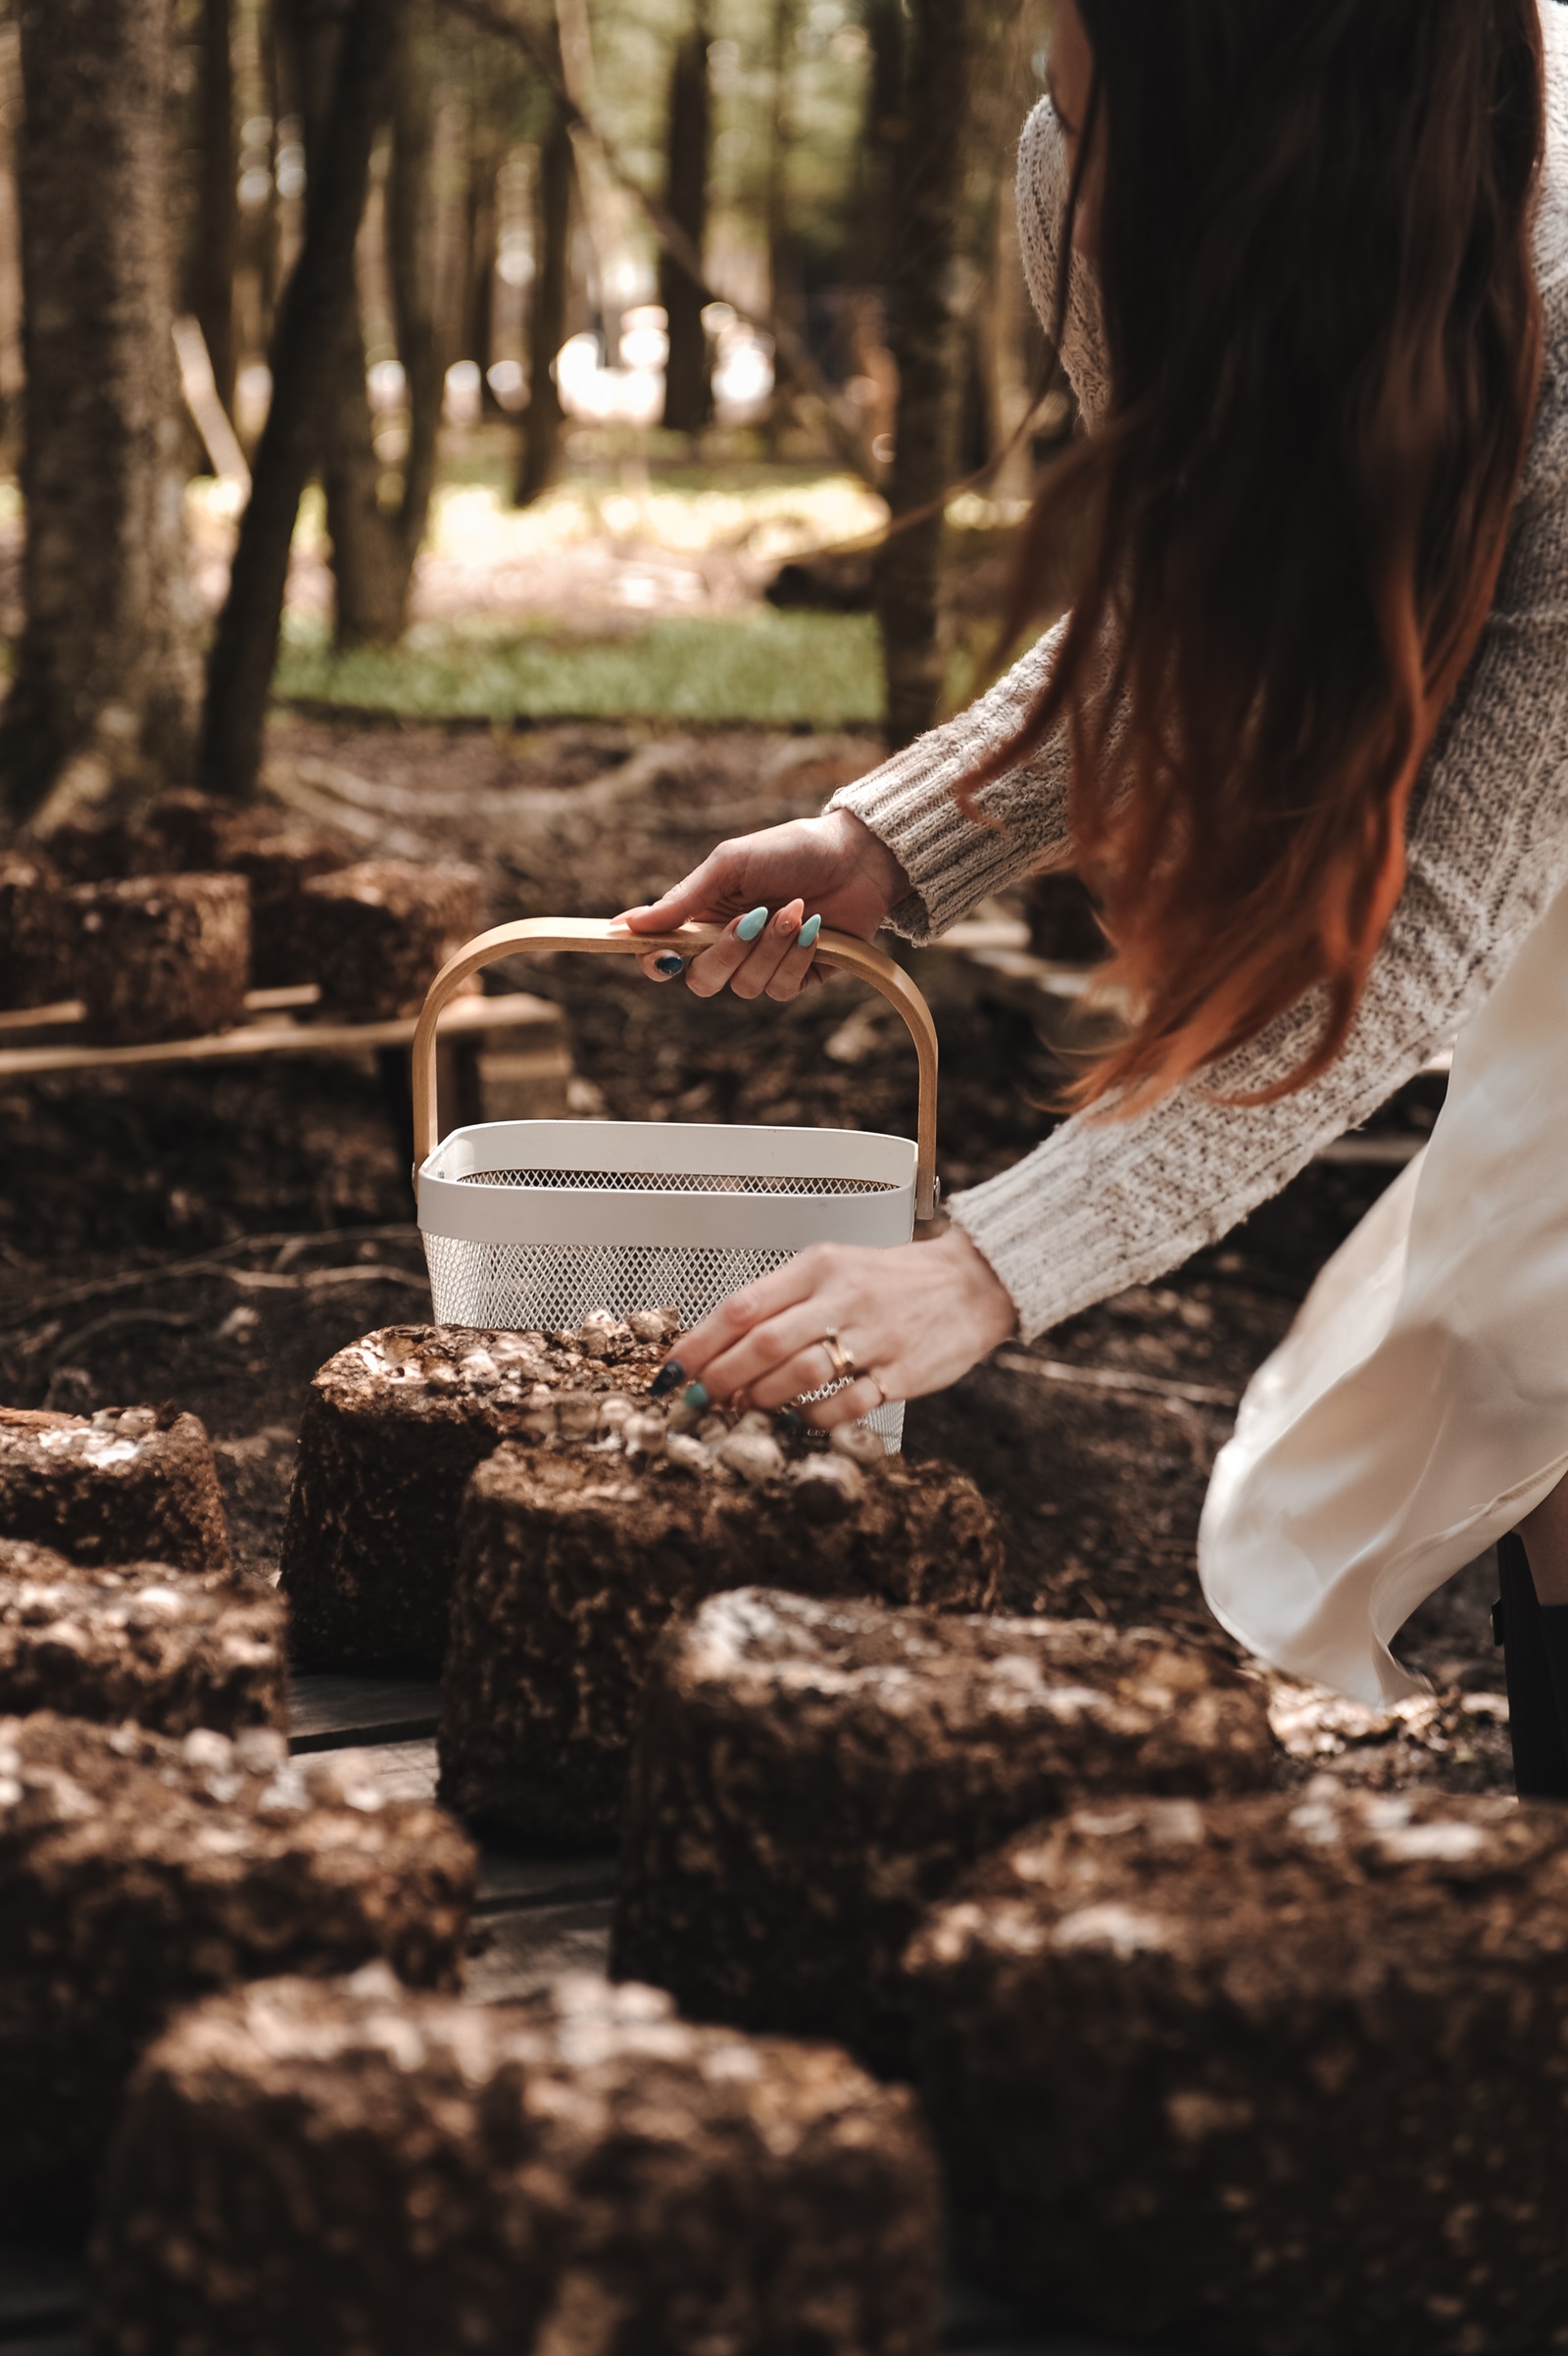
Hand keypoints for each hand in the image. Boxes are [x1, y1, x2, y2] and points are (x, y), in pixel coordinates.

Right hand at [613, 808, 910, 1002]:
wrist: (854, 857)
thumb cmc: (788, 850)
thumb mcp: (729, 865)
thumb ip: (682, 899)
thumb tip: (628, 925)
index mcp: (703, 918)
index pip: (664, 956)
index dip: (656, 963)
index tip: (664, 955)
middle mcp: (728, 947)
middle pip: (703, 982)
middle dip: (730, 951)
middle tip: (756, 916)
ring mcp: (763, 965)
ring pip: (746, 987)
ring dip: (773, 947)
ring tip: (798, 910)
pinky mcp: (797, 979)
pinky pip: (781, 989)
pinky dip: (798, 957)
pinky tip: (815, 929)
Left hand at [658, 1227, 1018, 1428]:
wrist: (971, 1283)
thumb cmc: (893, 1282)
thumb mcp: (833, 1271)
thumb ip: (782, 1302)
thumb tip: (721, 1346)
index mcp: (818, 1267)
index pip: (743, 1305)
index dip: (700, 1342)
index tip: (674, 1368)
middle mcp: (843, 1297)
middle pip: (765, 1342)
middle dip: (721, 1376)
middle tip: (699, 1398)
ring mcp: (875, 1336)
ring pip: (801, 1372)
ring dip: (763, 1398)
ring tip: (744, 1409)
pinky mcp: (902, 1371)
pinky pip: (848, 1403)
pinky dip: (814, 1418)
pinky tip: (799, 1420)